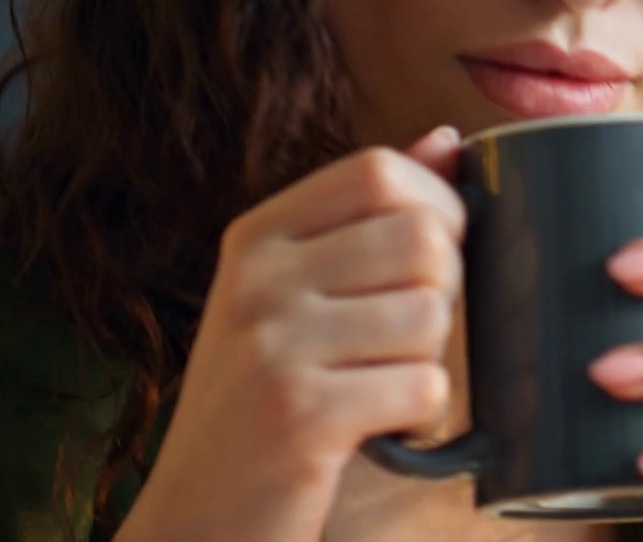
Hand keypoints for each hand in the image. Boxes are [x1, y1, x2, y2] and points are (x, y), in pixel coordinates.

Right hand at [116, 126, 465, 541]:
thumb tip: (447, 139)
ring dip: (427, 358)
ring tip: (378, 383)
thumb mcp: (292, 294)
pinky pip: (424, 385)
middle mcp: (257, 279)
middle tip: (401, 339)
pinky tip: (378, 426)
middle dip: (442, 291)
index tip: (432, 255)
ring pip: (430, 312)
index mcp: (256, 237)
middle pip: (421, 237)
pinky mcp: (302, 414)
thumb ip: (367, 216)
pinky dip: (420, 414)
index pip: (378, 170)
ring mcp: (274, 344)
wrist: (195, 522)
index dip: (436, 206)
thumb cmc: (260, 401)